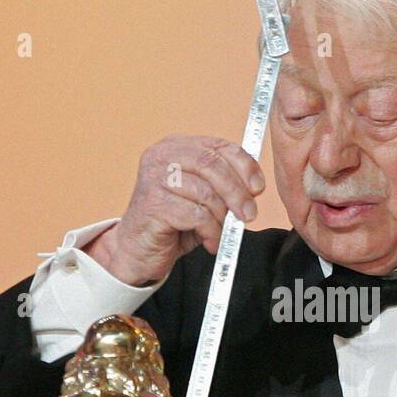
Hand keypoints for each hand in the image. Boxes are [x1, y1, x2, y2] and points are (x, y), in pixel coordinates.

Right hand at [84, 135, 265, 285]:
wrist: (138, 250)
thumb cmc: (172, 222)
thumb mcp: (202, 197)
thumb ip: (222, 185)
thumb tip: (254, 186)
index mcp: (176, 147)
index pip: (218, 146)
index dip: (244, 165)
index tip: (258, 188)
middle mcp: (162, 157)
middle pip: (212, 165)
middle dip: (237, 192)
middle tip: (248, 214)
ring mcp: (154, 179)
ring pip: (206, 192)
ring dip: (222, 217)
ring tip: (221, 232)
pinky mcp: (153, 204)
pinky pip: (196, 215)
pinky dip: (210, 231)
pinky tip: (209, 241)